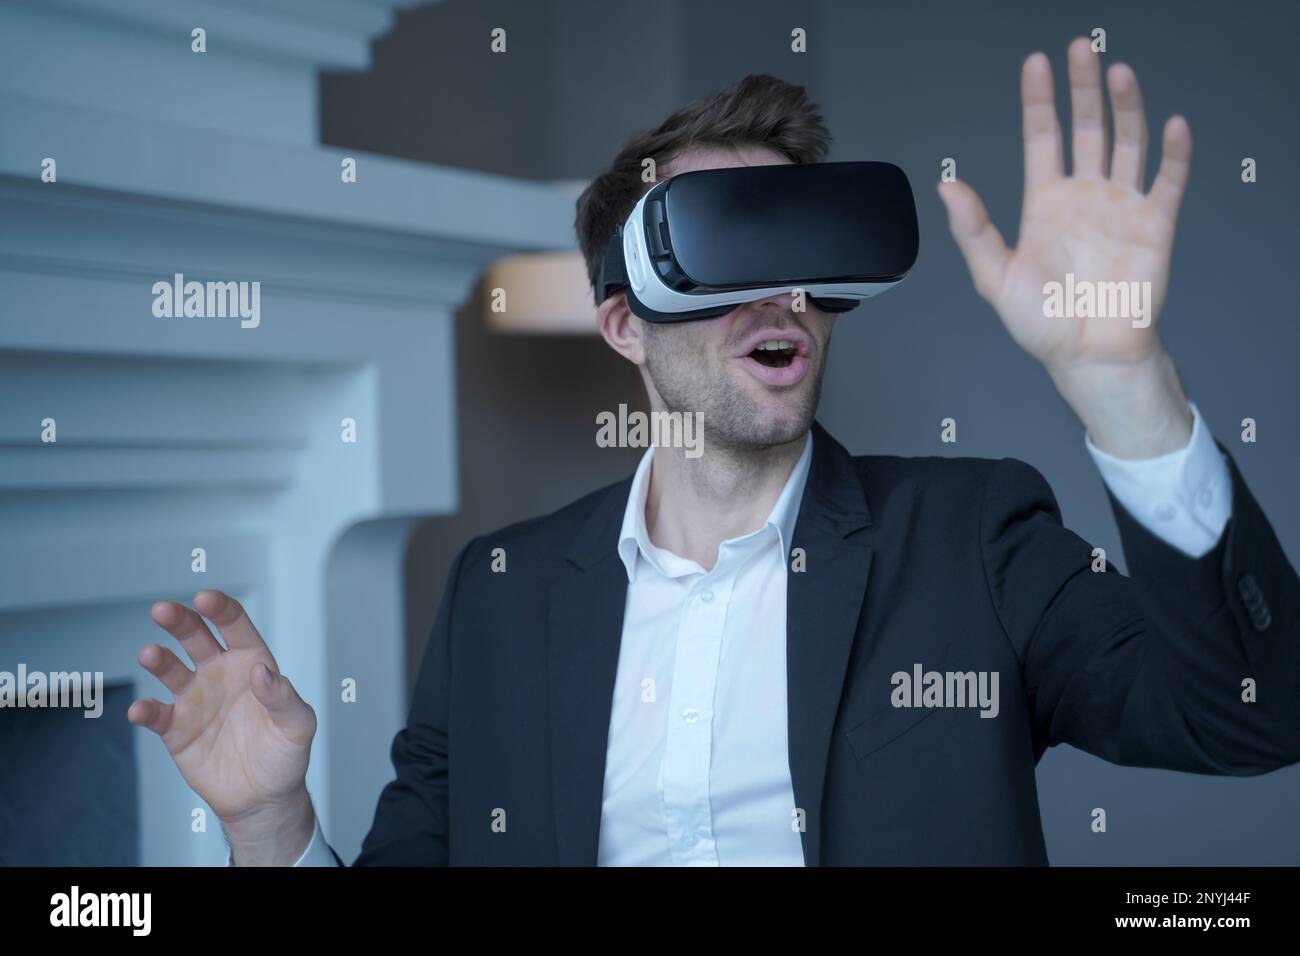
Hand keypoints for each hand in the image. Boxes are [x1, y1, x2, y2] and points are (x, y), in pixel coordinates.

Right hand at [129, 589, 316, 863]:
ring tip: (150, 654)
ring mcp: (195, 698)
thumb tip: (263, 673)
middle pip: (196, 638)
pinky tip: (141, 709)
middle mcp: (219, 673)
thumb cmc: (286, 754)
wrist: (263, 797)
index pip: (235, 627)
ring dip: (159, 660)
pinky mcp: (176, 728)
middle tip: (162, 609)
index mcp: (251, 663)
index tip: (205, 598)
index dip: (221, 609)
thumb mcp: (298, 726)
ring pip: (171, 669)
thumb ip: (284, 698)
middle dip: (180, 621)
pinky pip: (156, 714)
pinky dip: (145, 710)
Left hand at [939, 37, 1194, 456]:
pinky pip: (1168, 181)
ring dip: (1125, 108)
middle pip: (1086, 128)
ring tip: (1119, 73)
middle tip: (1081, 50)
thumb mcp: (995, 277)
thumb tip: (947, 185)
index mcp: (1045, 204)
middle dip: (1083, 89)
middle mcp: (1084, 197)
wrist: (1087, 357)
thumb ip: (973, 229)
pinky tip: (1171, 125)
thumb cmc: (1041, 325)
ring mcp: (1121, 207)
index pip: (1042, 139)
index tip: (1036, 65)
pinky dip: (1173, 153)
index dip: (1039, 101)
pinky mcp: (1155, 225)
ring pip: (1127, 143)